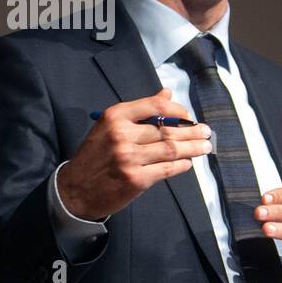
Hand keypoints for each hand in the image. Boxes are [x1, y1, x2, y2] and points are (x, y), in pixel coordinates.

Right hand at [57, 88, 212, 219]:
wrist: (74, 189)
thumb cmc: (95, 155)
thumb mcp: (110, 126)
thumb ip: (140, 110)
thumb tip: (167, 93)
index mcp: (115, 116)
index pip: (156, 106)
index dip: (178, 110)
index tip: (189, 116)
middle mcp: (122, 135)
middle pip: (167, 130)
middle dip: (192, 131)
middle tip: (206, 132)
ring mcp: (129, 158)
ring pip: (171, 149)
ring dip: (193, 147)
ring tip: (205, 146)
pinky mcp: (135, 179)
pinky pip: (166, 170)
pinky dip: (181, 165)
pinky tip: (188, 163)